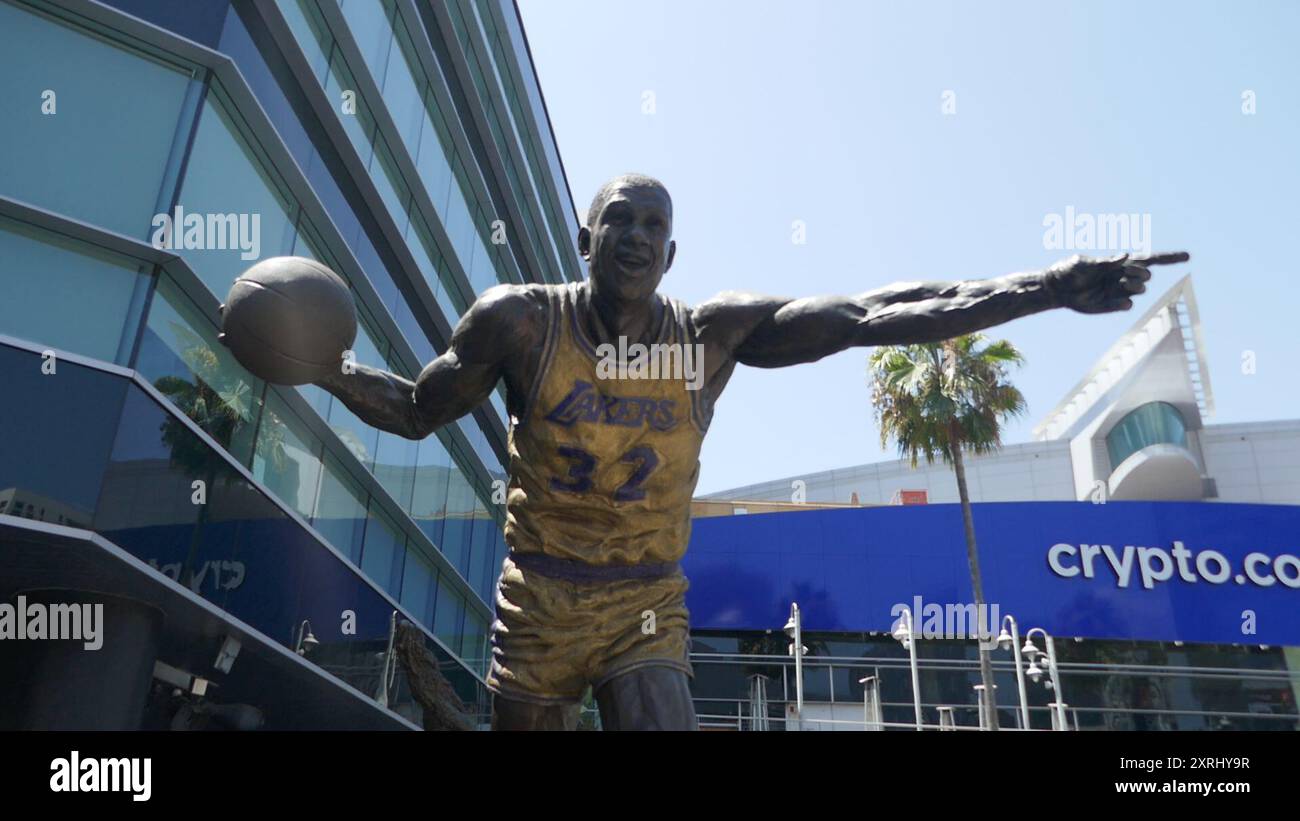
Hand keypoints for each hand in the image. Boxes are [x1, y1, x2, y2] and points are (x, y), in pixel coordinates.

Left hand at [1042, 251, 1189, 313]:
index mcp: (1121, 263)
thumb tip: (1127, 255)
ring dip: (1132, 287)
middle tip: (1123, 275)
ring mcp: (1120, 291)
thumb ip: (1107, 261)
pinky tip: (1111, 301)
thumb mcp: (1086, 263)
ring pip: (1140, 290)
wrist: (1058, 289)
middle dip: (1140, 274)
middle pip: (1147, 275)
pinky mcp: (1113, 305)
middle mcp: (1124, 276)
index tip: (1188, 256)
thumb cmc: (1070, 270)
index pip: (1151, 259)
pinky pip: (1128, 305)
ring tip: (1114, 285)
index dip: (1170, 258)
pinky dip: (1123, 303)